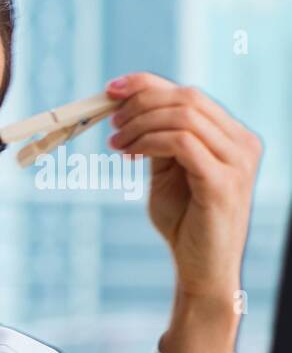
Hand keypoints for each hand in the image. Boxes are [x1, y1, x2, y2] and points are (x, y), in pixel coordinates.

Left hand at [105, 72, 261, 352]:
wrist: (201, 267)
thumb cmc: (185, 222)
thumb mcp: (167, 173)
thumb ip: (158, 141)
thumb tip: (129, 110)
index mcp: (231, 136)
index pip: (190, 94)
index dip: (148, 84)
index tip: (111, 90)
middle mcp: (242, 143)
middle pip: (187, 97)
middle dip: (141, 102)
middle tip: (110, 120)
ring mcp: (237, 161)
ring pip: (184, 115)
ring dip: (140, 123)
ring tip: (116, 143)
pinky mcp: (222, 182)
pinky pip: (182, 143)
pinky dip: (149, 141)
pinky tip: (129, 153)